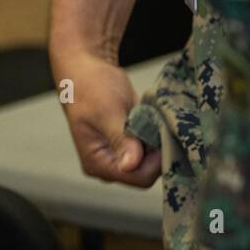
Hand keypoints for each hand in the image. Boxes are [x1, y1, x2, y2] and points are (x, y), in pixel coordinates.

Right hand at [50, 49, 160, 187]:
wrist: (88, 71)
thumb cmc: (92, 88)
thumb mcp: (108, 111)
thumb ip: (120, 139)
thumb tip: (130, 165)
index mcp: (98, 163)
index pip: (138, 177)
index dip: (156, 160)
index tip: (161, 134)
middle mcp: (109, 165)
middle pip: (147, 172)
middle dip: (158, 149)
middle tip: (157, 122)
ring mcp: (120, 155)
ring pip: (152, 159)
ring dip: (158, 140)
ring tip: (152, 118)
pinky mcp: (129, 143)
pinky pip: (151, 147)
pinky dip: (156, 133)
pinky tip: (152, 118)